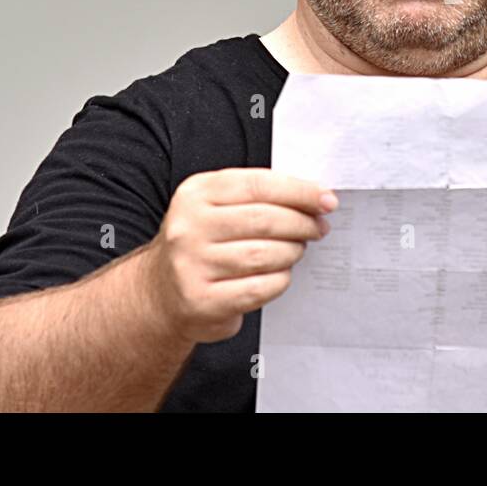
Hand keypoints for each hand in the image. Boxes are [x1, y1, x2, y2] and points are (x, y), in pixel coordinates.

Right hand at [150, 168, 337, 342]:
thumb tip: (313, 198)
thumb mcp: (215, 207)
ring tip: (296, 250)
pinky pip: (258, 288)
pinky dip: (279, 281)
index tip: (325, 199)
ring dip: (291, 252)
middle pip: (264, 219)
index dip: (299, 191)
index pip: (258, 185)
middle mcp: (189, 227)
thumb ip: (256, 197)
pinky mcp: (201, 300)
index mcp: (196, 194)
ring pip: (264, 255)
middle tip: (318, 227)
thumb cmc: (200, 245)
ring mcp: (192, 265)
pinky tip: (280, 275)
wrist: (161, 293)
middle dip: (302, 223)